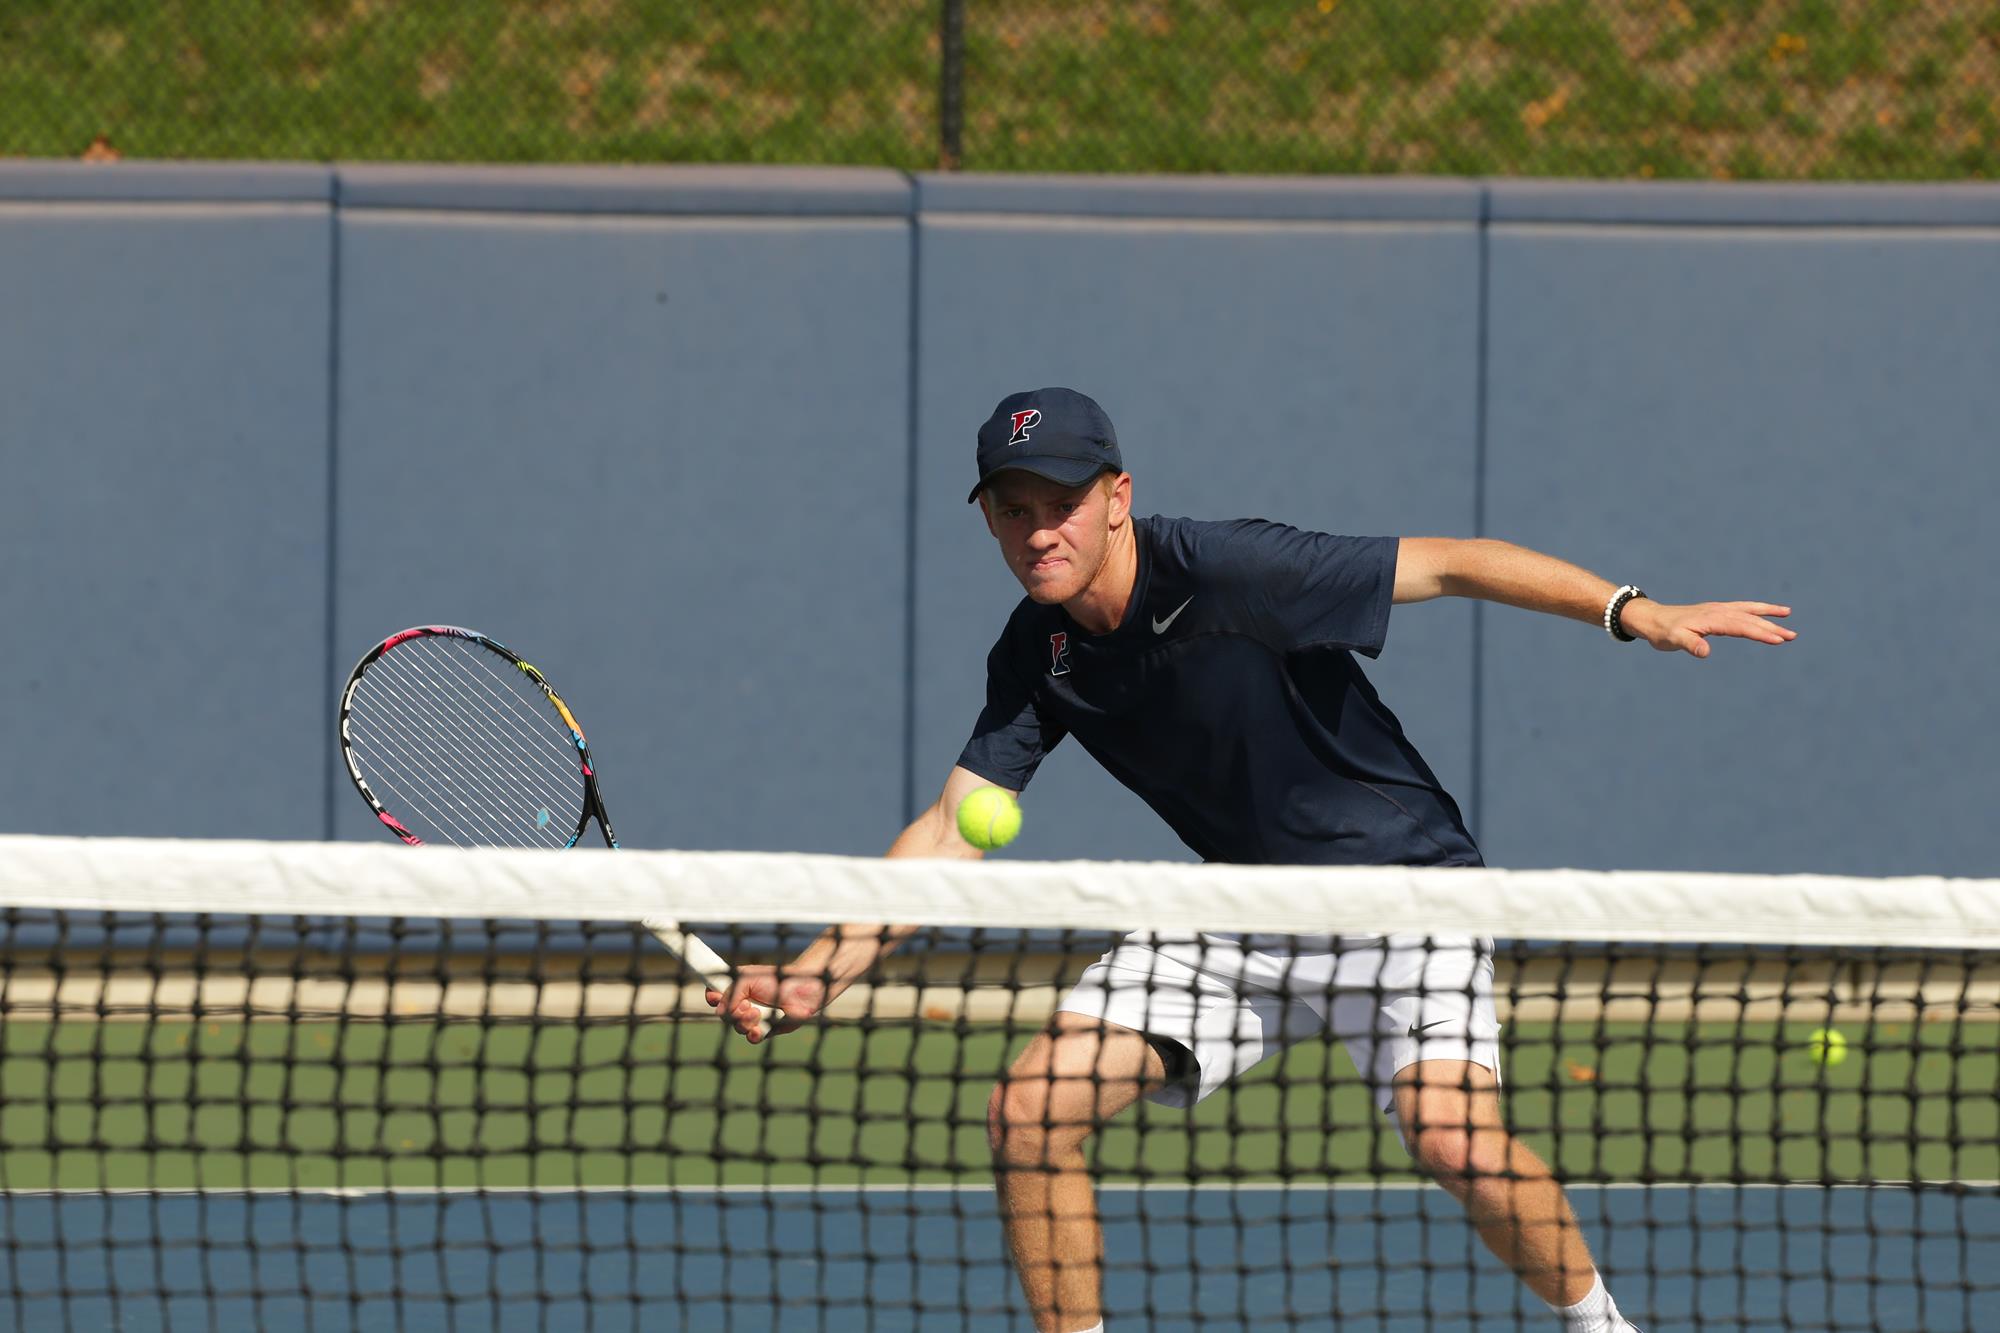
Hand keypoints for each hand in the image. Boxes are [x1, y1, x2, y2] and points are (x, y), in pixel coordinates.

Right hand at [704, 965, 825, 1043]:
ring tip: (756, 1012)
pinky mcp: (766, 1030)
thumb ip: (731, 992)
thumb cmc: (776, 979)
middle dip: (732, 1012)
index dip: (712, 998)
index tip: (713, 996)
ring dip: (744, 1022)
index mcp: (737, 989)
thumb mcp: (748, 978)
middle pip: (725, 1016)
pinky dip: (753, 1034)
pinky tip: (758, 1028)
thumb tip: (719, 1012)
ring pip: (738, 1028)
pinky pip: (752, 1038)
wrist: (801, 989)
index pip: (716, 996)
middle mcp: (744, 1005)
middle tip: (745, 1004)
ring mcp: (754, 1018)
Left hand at [1620, 599, 1794, 657]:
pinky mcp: (1715, 611)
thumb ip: (1690, 644)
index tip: (1779, 640)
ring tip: (1788, 614)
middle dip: (1771, 627)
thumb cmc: (1662, 631)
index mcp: (1712, 618)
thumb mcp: (1673, 640)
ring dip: (1767, 614)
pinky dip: (1754, 609)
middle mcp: (1718, 611)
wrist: (1651, 619)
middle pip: (1749, 619)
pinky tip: (1763, 612)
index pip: (1741, 626)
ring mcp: (1718, 609)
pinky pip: (1740, 608)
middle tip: (1792, 636)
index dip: (1760, 633)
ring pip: (1748, 611)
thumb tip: (1706, 652)